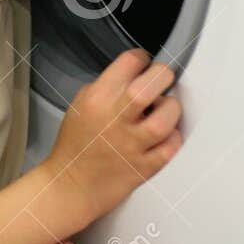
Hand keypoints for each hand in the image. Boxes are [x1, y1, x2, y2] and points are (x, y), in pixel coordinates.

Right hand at [43, 49, 181, 226]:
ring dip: (170, 109)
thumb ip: (107, 87)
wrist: (71, 184)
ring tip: (163, 111)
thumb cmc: (76, 145)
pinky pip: (172, 146)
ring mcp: (132, 143)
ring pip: (167, 116)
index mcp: (97, 98)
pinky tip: (163, 135)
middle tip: (161, 81)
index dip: (141, 59)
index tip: (143, 64)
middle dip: (163, 76)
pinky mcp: (145, 166)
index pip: (129, 61)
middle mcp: (115, 118)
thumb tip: (134, 75)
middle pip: (153, 83)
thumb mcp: (80, 104)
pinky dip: (173, 138)